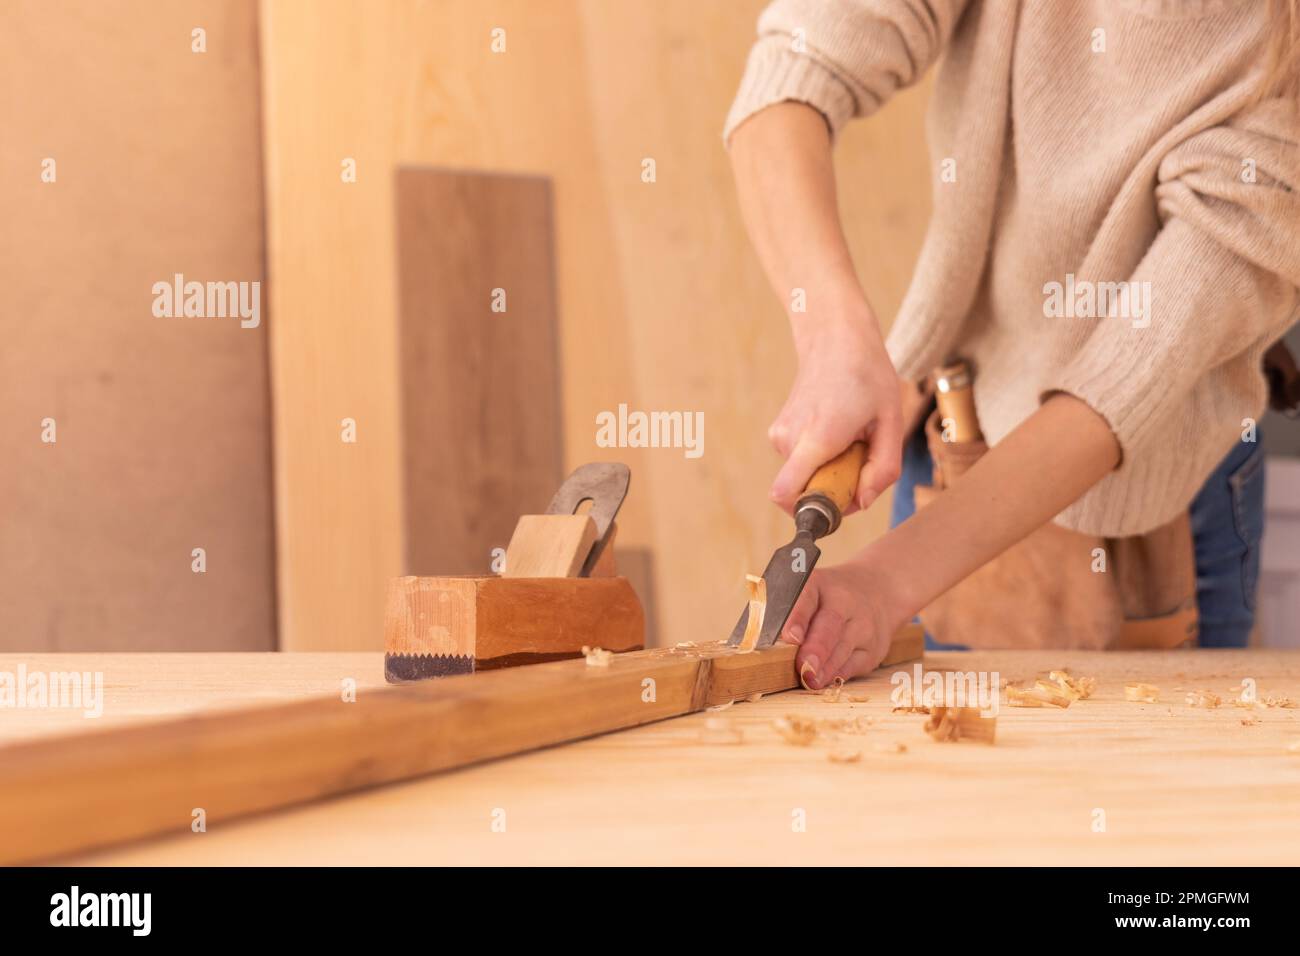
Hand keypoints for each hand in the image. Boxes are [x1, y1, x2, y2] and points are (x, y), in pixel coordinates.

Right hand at [768, 305, 902, 514]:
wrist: (835, 338)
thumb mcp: (891, 422)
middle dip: (834, 488)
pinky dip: (819, 457)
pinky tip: (835, 428)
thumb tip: (861, 502)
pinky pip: (799, 463)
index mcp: (818, 438)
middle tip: (858, 455)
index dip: (815, 511)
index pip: (787, 495)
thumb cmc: (867, 376)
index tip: (842, 498)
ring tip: (849, 435)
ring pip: (803, 478)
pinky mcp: (777, 433)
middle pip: (804, 492)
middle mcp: (790, 439)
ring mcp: (779, 435)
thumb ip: (882, 469)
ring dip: (829, 469)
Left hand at [780, 558, 899, 689]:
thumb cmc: (828, 596)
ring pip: (843, 648)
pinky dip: (837, 674)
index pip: (807, 598)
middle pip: (830, 625)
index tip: (790, 637)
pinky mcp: (873, 648)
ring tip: (810, 681)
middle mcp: (845, 602)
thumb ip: (785, 611)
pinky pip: (854, 665)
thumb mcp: (807, 590)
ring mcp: (863, 625)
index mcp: (819, 584)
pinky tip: (824, 681)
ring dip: (825, 668)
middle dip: (816, 648)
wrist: (876, 590)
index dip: (798, 618)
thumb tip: (761, 639)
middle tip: (803, 667)